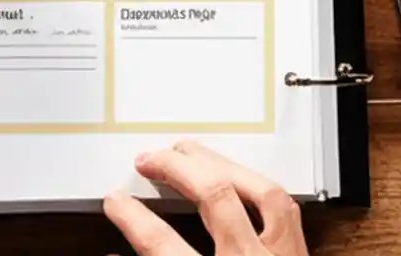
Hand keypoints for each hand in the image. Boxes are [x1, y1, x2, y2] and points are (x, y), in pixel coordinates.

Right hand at [104, 141, 308, 255]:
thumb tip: (113, 254)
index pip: (164, 245)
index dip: (135, 218)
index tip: (117, 201)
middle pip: (218, 199)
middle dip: (180, 170)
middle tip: (152, 158)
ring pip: (264, 196)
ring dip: (225, 166)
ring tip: (195, 154)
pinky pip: (288, 211)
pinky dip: (262, 188)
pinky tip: (244, 180)